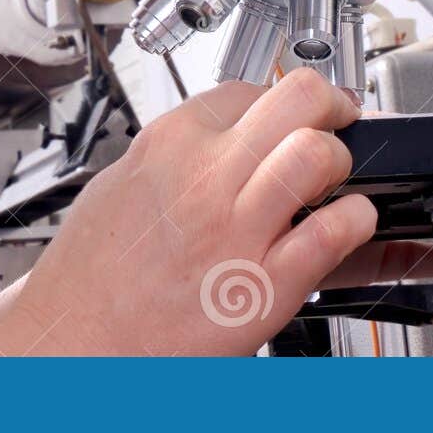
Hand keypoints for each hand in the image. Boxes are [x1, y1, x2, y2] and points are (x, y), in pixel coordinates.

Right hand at [0, 68, 432, 354]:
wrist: (76, 343)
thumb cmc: (88, 278)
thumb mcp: (119, 186)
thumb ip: (172, 158)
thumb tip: (209, 142)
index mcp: (169, 143)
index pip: (247, 88)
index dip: (277, 100)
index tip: (291, 111)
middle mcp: (207, 175)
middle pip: (298, 98)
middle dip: (331, 102)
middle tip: (339, 116)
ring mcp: (240, 226)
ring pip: (320, 153)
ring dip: (341, 156)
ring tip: (339, 174)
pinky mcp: (267, 283)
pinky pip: (334, 232)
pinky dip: (356, 220)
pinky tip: (350, 223)